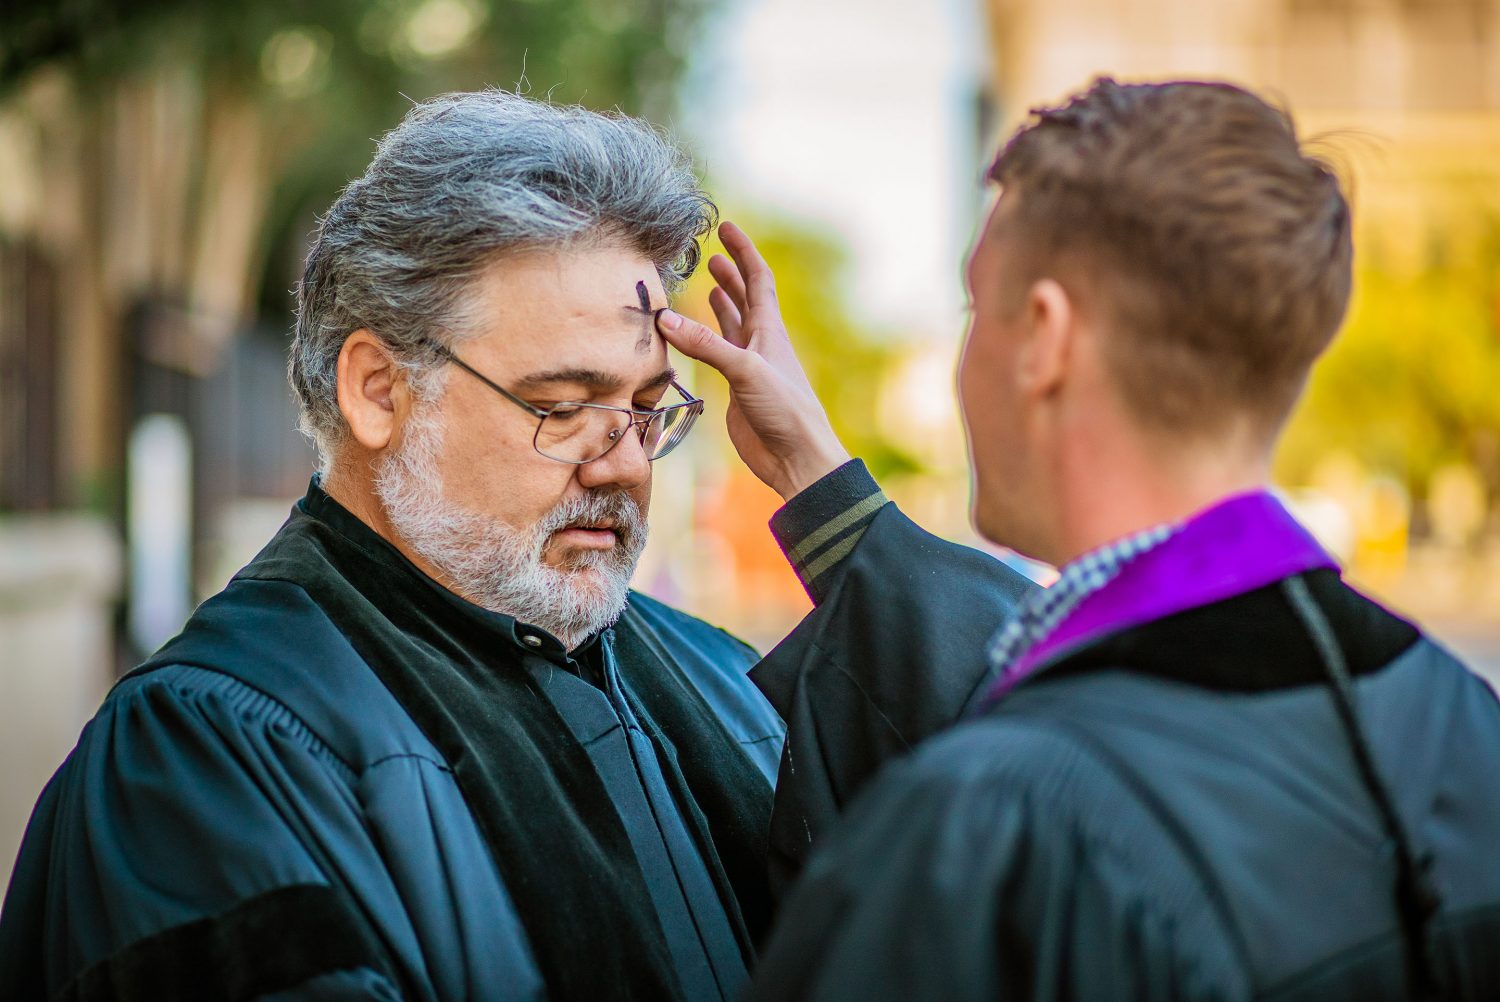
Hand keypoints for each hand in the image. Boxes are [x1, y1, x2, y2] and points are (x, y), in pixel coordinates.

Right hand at [656, 221, 849, 500]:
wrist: (796, 458)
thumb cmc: (785, 411)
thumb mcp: (746, 371)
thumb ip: (706, 345)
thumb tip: (664, 318)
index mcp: (769, 331)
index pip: (757, 280)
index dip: (744, 252)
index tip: (728, 228)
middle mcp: (760, 344)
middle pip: (745, 299)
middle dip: (731, 274)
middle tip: (713, 253)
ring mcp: (748, 367)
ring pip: (733, 326)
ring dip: (722, 304)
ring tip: (709, 283)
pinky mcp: (738, 390)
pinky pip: (719, 356)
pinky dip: (706, 340)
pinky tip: (696, 337)